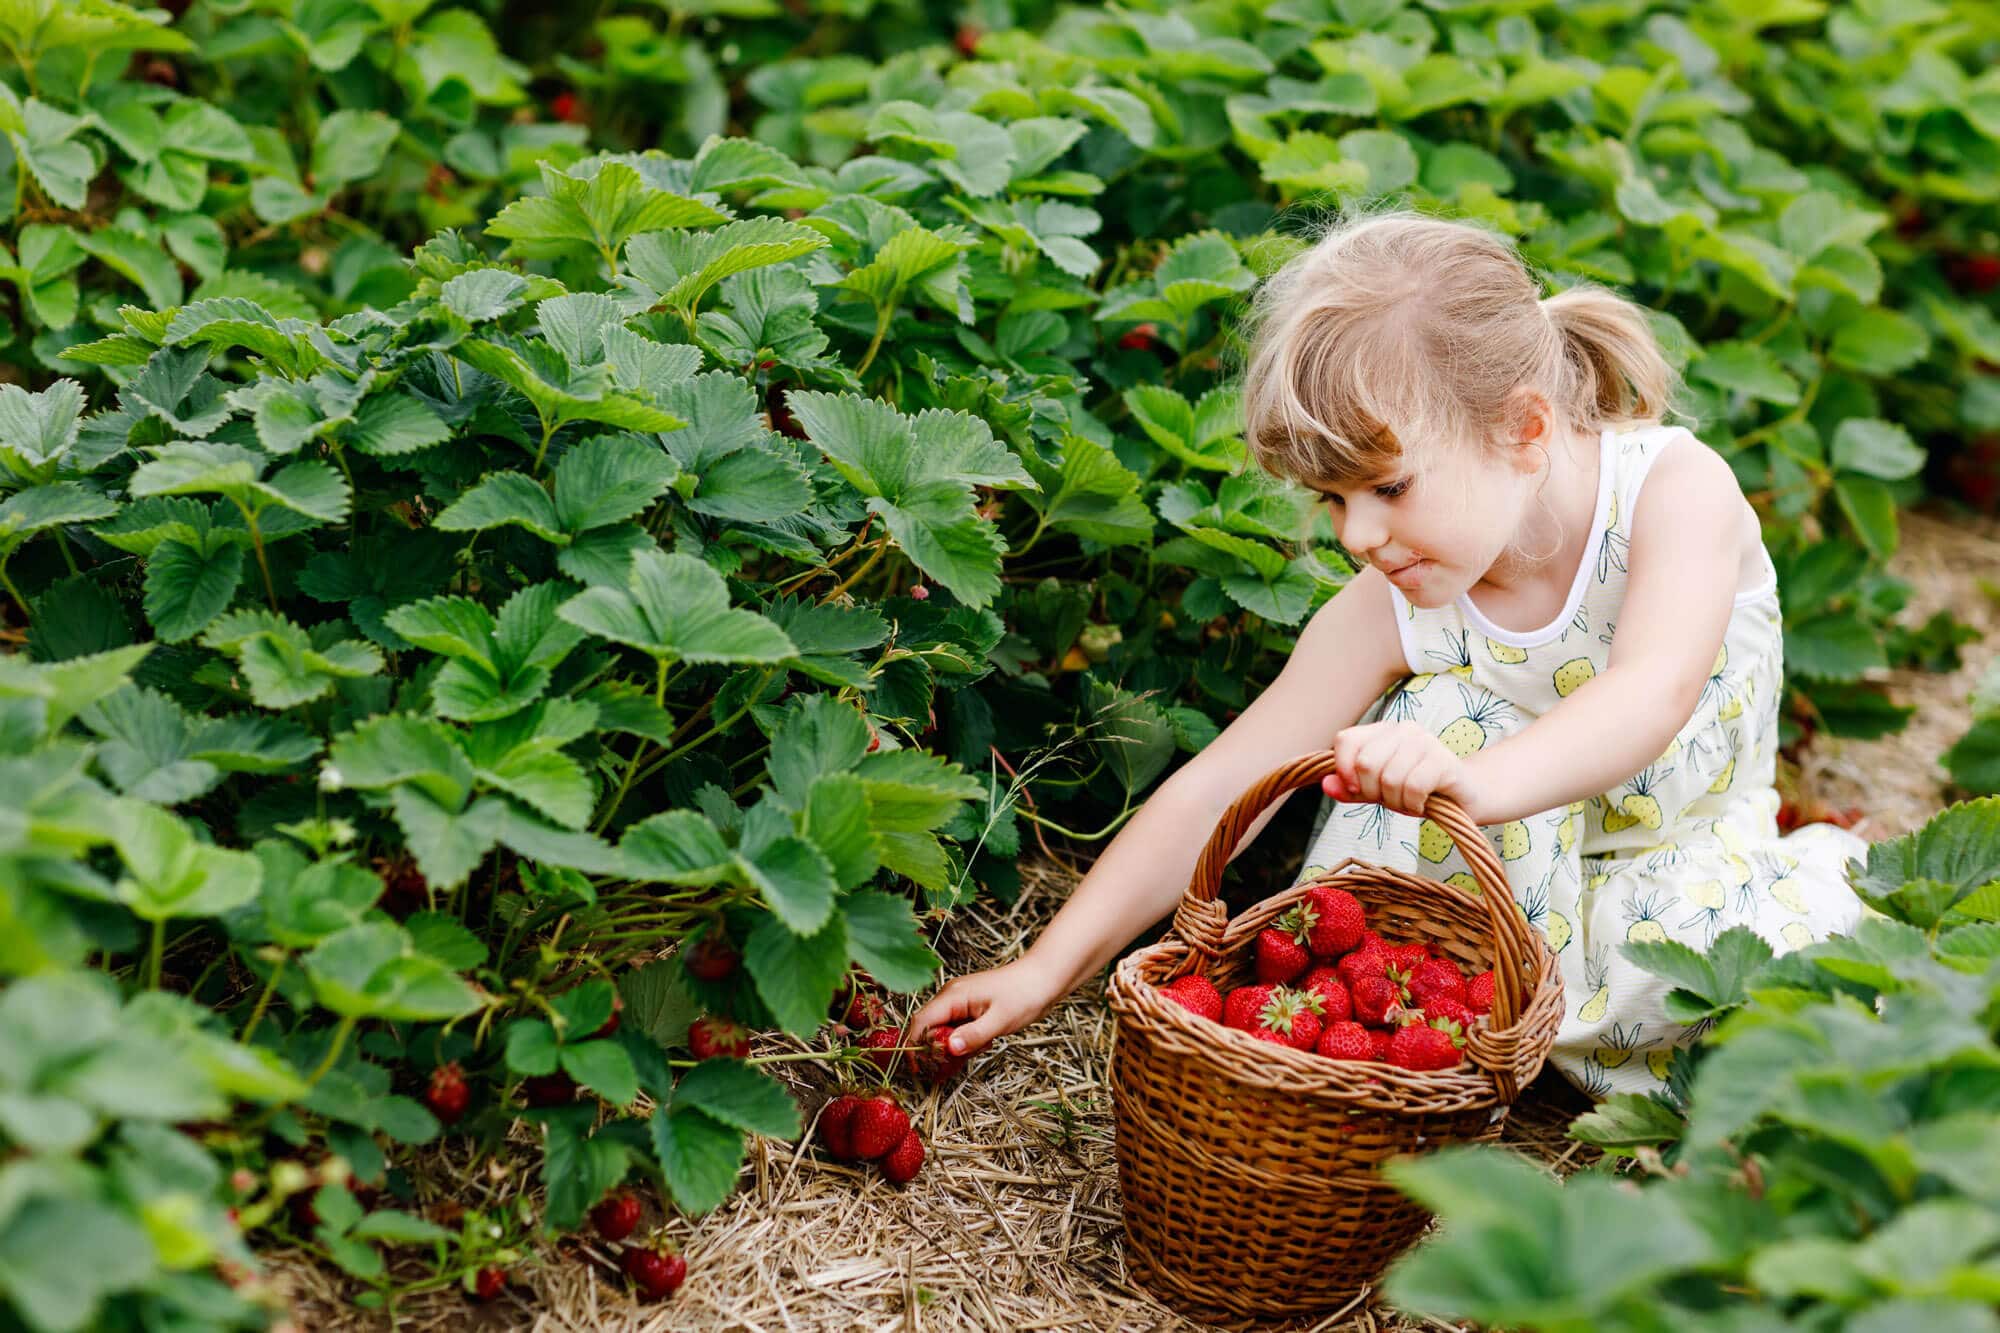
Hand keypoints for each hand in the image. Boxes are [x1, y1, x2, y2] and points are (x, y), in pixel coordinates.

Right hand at [906, 954, 1065, 1058]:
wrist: (1044, 978)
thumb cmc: (1025, 994)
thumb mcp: (1000, 1020)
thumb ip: (973, 1035)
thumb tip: (950, 1049)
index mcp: (953, 995)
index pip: (921, 1021)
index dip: (915, 1047)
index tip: (918, 1070)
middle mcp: (951, 995)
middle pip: (928, 1026)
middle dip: (933, 1050)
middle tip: (945, 1070)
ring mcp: (959, 1000)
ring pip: (942, 1029)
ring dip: (951, 1046)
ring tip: (974, 1053)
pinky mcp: (969, 1006)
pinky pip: (956, 1027)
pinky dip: (962, 1040)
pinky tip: (981, 1044)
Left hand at [1319, 719, 1475, 818]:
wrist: (1464, 798)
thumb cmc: (1417, 792)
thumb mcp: (1378, 791)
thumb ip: (1350, 788)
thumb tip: (1325, 784)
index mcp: (1383, 731)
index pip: (1346, 740)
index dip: (1344, 769)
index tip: (1355, 789)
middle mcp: (1404, 729)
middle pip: (1366, 763)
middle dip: (1373, 792)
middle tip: (1391, 799)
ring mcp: (1426, 742)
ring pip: (1389, 779)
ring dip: (1397, 802)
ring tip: (1410, 802)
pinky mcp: (1444, 761)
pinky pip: (1413, 787)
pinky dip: (1414, 804)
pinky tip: (1423, 803)